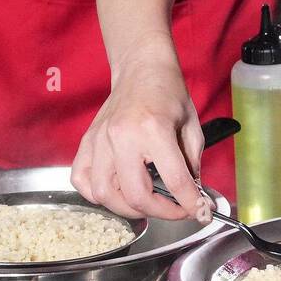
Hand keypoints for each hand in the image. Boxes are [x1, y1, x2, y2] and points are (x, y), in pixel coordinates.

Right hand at [70, 42, 212, 223]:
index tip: (198, 211)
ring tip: (146, 203)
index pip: (174, 179)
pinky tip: (116, 191)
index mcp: (153, 128)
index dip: (189, 202)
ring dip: (127, 208)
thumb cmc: (169, 93)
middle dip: (160, 212)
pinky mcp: (86, 142)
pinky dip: (97, 194)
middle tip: (174, 210)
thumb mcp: (192, 126)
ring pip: (104, 194)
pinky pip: (82, 180)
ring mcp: (99, 139)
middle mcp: (121, 136)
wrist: (141, 69)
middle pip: (134, 195)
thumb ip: (192, 163)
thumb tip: (193, 197)